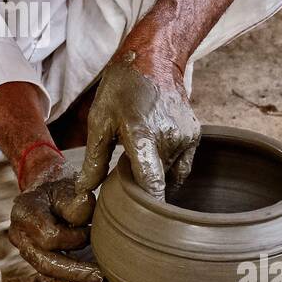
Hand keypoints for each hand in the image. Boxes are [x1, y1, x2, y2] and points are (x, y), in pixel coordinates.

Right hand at [9, 152, 104, 281]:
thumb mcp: (67, 187)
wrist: (46, 197)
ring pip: (49, 276)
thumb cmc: (60, 191)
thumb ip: (75, 198)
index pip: (50, 236)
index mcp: (24, 213)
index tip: (94, 230)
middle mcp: (19, 236)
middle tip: (104, 277)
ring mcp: (25, 252)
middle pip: (45, 263)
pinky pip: (53, 280)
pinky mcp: (35, 263)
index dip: (75, 237)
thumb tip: (86, 201)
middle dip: (77, 273)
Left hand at [76, 51, 199, 199]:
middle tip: (123, 169)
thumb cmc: (121, 88)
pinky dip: (166, 166)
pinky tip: (153, 150)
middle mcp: (169, 138)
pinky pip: (181, 166)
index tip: (141, 222)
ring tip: (137, 152)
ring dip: (154, 173)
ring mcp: (186, 138)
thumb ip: (94, 160)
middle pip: (157, 182)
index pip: (152, 185)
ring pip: (169, 175)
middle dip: (141, 185)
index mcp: (143, 135)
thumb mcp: (99, 121)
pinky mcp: (195, 136)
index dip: (148, 207)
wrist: (153, 59)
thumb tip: (86, 191)